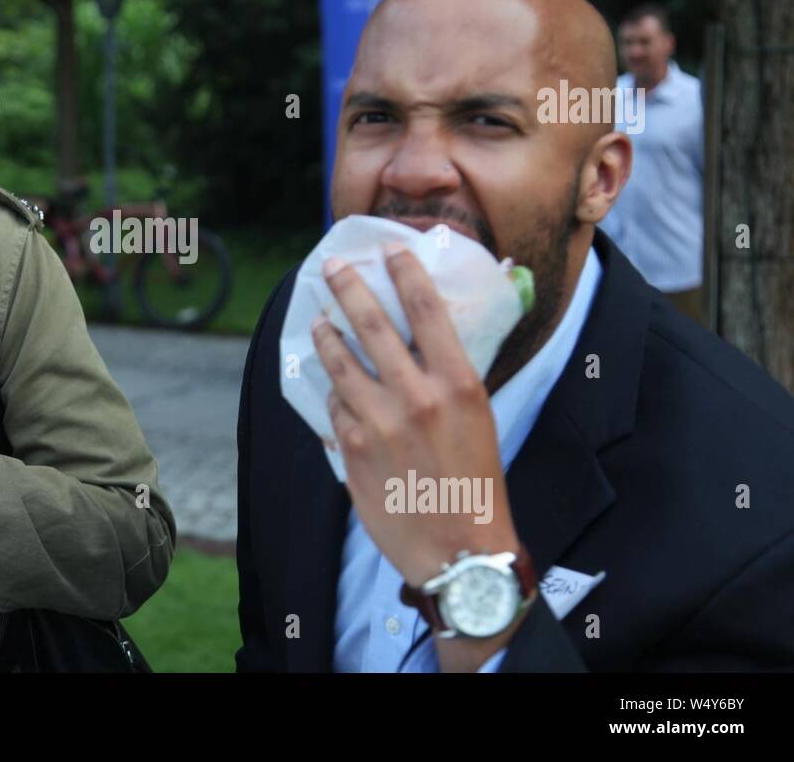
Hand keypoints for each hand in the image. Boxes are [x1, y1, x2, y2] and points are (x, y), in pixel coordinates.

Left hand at [310, 244, 520, 585]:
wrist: (458, 550)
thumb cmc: (476, 483)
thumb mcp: (481, 418)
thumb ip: (453, 375)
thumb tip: (436, 334)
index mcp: (458, 384)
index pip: (427, 310)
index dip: (405, 273)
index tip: (389, 250)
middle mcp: (416, 397)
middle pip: (372, 324)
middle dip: (347, 288)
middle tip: (330, 266)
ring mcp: (378, 422)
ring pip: (339, 362)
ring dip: (326, 335)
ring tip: (319, 320)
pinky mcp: (350, 448)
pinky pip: (333, 405)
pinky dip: (333, 392)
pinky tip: (330, 385)